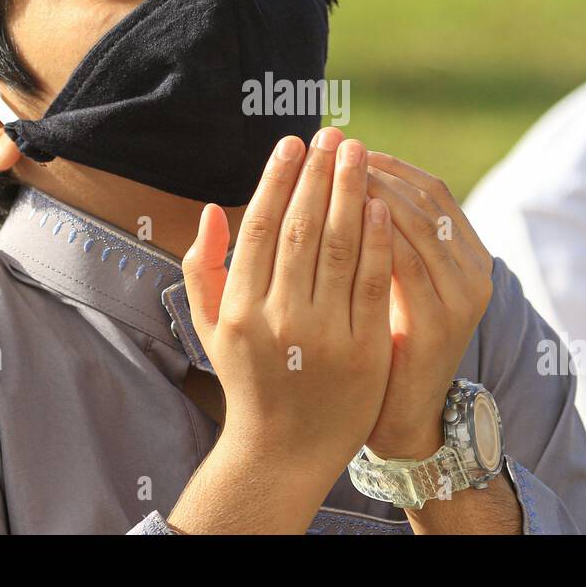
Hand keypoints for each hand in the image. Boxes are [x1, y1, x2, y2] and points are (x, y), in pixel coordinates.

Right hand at [171, 129, 394, 531]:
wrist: (285, 451)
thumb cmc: (249, 380)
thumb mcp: (212, 327)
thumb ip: (203, 268)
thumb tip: (214, 209)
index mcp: (240, 308)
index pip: (260, 227)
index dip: (278, 180)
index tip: (293, 144)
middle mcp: (279, 317)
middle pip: (302, 228)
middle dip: (318, 174)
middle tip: (333, 135)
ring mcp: (323, 334)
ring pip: (339, 247)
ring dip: (351, 192)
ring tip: (360, 153)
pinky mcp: (364, 349)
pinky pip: (373, 282)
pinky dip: (378, 240)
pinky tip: (382, 203)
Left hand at [362, 152, 494, 459]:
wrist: (399, 414)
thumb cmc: (382, 339)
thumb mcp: (392, 279)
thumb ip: (385, 234)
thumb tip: (347, 174)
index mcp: (467, 254)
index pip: (432, 189)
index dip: (389, 165)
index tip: (344, 150)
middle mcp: (475, 271)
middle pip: (426, 200)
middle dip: (377, 172)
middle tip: (333, 154)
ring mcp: (463, 297)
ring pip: (416, 225)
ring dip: (373, 195)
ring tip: (331, 178)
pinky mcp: (440, 324)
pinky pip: (404, 265)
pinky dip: (373, 237)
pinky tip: (338, 222)